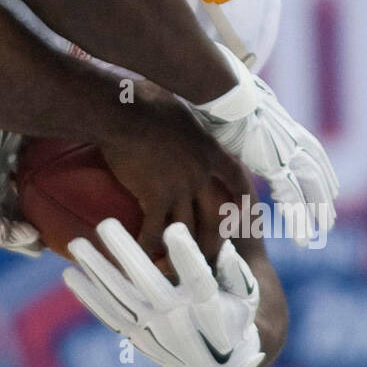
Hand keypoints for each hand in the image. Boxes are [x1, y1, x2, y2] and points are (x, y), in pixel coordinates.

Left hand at [64, 219, 263, 366]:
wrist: (221, 364)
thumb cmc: (236, 313)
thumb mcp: (248, 294)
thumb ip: (236, 269)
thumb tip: (224, 243)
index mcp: (213, 310)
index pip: (200, 281)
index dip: (187, 257)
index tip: (174, 229)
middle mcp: (181, 323)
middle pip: (150, 285)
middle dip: (128, 254)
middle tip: (106, 222)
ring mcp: (155, 333)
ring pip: (122, 300)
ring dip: (97, 271)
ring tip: (76, 243)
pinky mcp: (137, 338)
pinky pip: (109, 317)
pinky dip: (88, 297)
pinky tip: (69, 273)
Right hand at [98, 80, 243, 260]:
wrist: (123, 111)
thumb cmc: (144, 99)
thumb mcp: (177, 106)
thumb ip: (184, 121)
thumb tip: (178, 114)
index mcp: (209, 149)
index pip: (236, 178)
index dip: (241, 198)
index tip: (242, 213)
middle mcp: (201, 172)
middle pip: (216, 215)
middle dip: (213, 240)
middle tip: (207, 256)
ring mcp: (180, 187)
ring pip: (189, 230)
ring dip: (182, 251)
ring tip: (173, 267)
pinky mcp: (156, 196)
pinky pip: (155, 230)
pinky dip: (148, 245)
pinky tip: (140, 254)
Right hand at [188, 45, 338, 245]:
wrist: (221, 86)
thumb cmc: (221, 87)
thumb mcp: (239, 98)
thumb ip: (240, 108)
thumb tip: (230, 102)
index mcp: (282, 123)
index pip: (309, 150)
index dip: (318, 169)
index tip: (327, 185)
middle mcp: (289, 138)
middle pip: (315, 171)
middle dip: (323, 195)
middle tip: (330, 216)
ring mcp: (284, 151)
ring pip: (309, 188)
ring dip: (317, 212)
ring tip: (323, 232)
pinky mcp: (273, 163)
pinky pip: (291, 198)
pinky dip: (297, 218)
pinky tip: (303, 237)